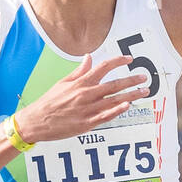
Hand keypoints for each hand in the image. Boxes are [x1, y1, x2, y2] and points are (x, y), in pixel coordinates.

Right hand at [15, 53, 149, 143]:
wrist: (37, 121)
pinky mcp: (86, 123)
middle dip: (131, 80)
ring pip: (114, 100)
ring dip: (131, 95)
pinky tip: (127, 106)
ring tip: (144, 91)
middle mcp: (86, 94)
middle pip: (114, 84)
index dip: (119, 61)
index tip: (130, 59)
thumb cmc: (49, 102)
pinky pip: (105, 116)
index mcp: (80, 82)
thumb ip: (79, 71)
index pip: (104, 67)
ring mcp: (87, 109)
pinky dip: (117, 110)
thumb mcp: (63, 82)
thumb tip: (89, 58)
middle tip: (144, 77)